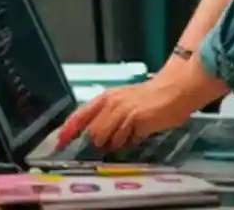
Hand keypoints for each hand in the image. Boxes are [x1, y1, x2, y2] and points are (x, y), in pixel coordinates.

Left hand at [56, 62, 229, 151]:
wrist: (173, 91)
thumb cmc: (149, 99)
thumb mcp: (123, 103)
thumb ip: (107, 116)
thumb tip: (94, 135)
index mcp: (105, 98)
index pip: (79, 115)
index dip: (68, 130)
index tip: (59, 143)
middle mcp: (110, 103)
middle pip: (92, 132)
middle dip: (100, 141)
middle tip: (117, 137)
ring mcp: (122, 111)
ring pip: (106, 139)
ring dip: (116, 142)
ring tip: (130, 132)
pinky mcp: (135, 119)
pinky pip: (124, 141)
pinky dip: (129, 142)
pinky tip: (139, 133)